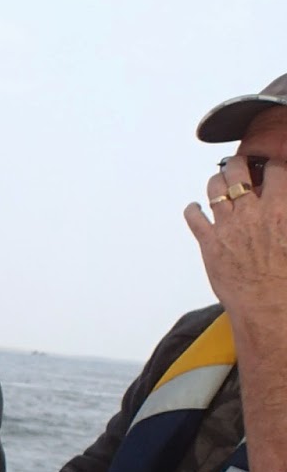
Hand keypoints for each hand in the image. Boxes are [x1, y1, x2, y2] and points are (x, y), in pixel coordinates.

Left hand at [185, 155, 286, 320]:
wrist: (268, 306)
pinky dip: (193, 209)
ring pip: (214, 188)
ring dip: (216, 182)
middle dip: (238, 164)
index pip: (276, 170)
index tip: (270, 167)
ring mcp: (227, 226)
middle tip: (239, 165)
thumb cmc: (286, 279)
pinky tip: (196, 208)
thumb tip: (282, 201)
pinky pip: (194, 216)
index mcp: (280, 209)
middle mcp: (251, 212)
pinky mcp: (208, 242)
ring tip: (219, 183)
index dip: (273, 165)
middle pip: (238, 171)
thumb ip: (285, 212)